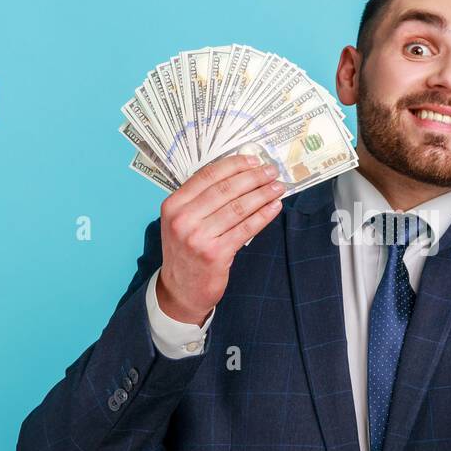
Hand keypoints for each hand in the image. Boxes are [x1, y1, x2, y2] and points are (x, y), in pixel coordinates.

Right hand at [156, 154, 285, 325]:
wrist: (180, 290)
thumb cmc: (186, 251)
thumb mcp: (182, 221)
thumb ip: (201, 199)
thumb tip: (238, 174)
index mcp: (173, 205)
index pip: (207, 176)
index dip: (233, 165)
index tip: (253, 160)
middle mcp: (183, 219)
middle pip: (225, 189)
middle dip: (253, 177)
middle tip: (271, 171)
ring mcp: (198, 237)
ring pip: (238, 208)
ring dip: (262, 194)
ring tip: (277, 187)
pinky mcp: (215, 254)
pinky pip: (245, 229)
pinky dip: (263, 216)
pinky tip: (274, 207)